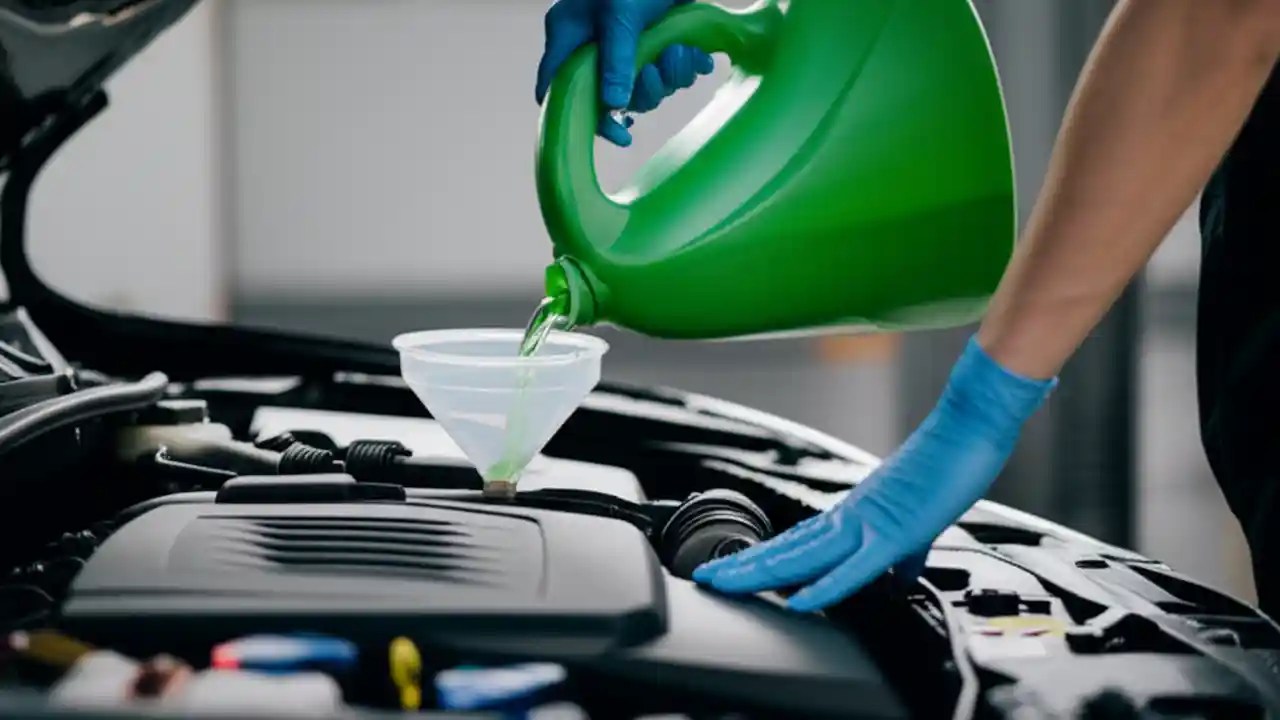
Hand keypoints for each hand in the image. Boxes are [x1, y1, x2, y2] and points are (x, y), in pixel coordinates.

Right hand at [536, 0, 714, 146]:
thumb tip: (615, 105)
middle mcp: (592, 44)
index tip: (616, 133)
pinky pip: (667, 73)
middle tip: (657, 73)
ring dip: (668, 78)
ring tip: (679, 53)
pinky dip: (684, 68)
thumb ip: (617, 59)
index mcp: (568, 34)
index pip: (557, 88)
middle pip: (610, 95)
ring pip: (644, 86)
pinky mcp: (653, 43)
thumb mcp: (622, 15)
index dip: (579, 116)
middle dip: (642, 90)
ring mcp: (624, 45)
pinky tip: (694, 53)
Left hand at [693, 336, 1056, 611]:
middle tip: (704, 576)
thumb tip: (898, 577)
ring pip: (803, 554)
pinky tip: (798, 602)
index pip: (796, 542)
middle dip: (744, 564)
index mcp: (854, 516)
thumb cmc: (948, 466)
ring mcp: (869, 523)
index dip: (762, 558)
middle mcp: (851, 517)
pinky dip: (824, 586)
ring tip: (724, 582)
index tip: (733, 569)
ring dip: (760, 571)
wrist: (969, 426)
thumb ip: (905, 554)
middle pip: (786, 547)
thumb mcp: (921, 523)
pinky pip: (853, 567)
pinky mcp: (896, 531)